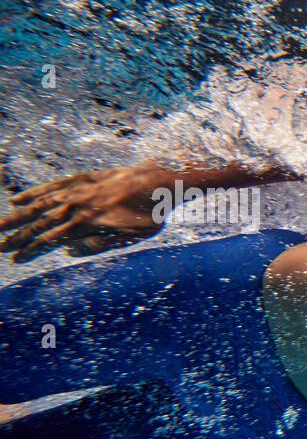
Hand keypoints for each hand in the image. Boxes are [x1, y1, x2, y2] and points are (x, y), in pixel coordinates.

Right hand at [1, 164, 170, 262]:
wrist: (158, 181)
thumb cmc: (149, 213)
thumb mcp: (131, 237)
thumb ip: (99, 245)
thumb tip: (68, 251)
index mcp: (86, 223)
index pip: (50, 240)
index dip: (31, 250)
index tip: (17, 259)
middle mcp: (76, 206)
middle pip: (39, 224)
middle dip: (17, 236)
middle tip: (0, 247)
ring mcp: (77, 191)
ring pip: (39, 205)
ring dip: (17, 217)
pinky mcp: (80, 179)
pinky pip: (52, 186)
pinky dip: (33, 193)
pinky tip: (17, 200)